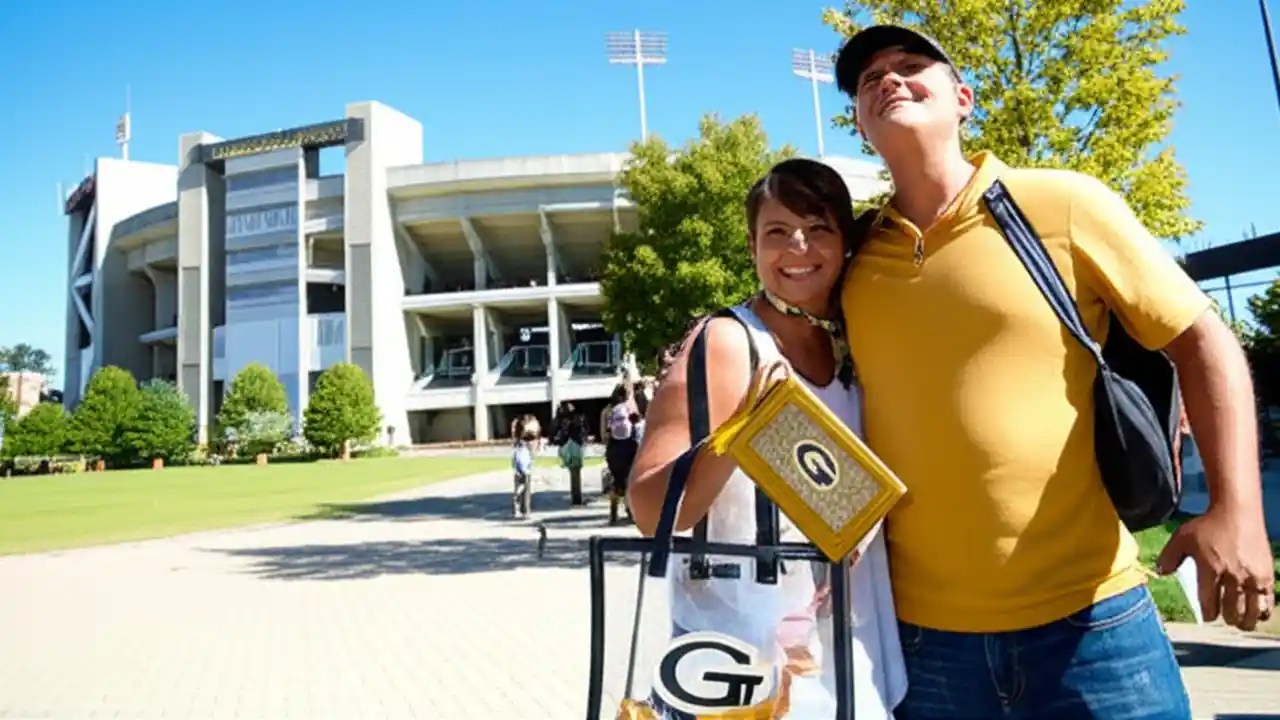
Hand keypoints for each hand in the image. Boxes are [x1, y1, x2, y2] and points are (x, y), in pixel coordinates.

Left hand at [1157, 506, 1275, 630]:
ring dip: (1246, 620)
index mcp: (1210, 569)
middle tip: (1225, 617)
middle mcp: (1232, 576)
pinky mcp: (1267, 574)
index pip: (1209, 604)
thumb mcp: (1182, 537)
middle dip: (1227, 618)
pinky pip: (1267, 602)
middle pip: (1232, 612)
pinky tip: (1257, 612)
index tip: (1207, 615)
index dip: (1208, 614)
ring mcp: (1252, 577)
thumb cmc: (1208, 524)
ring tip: (1241, 620)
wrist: (1237, 511)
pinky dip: (1263, 611)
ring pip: (1252, 611)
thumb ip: (1169, 556)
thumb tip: (1160, 573)